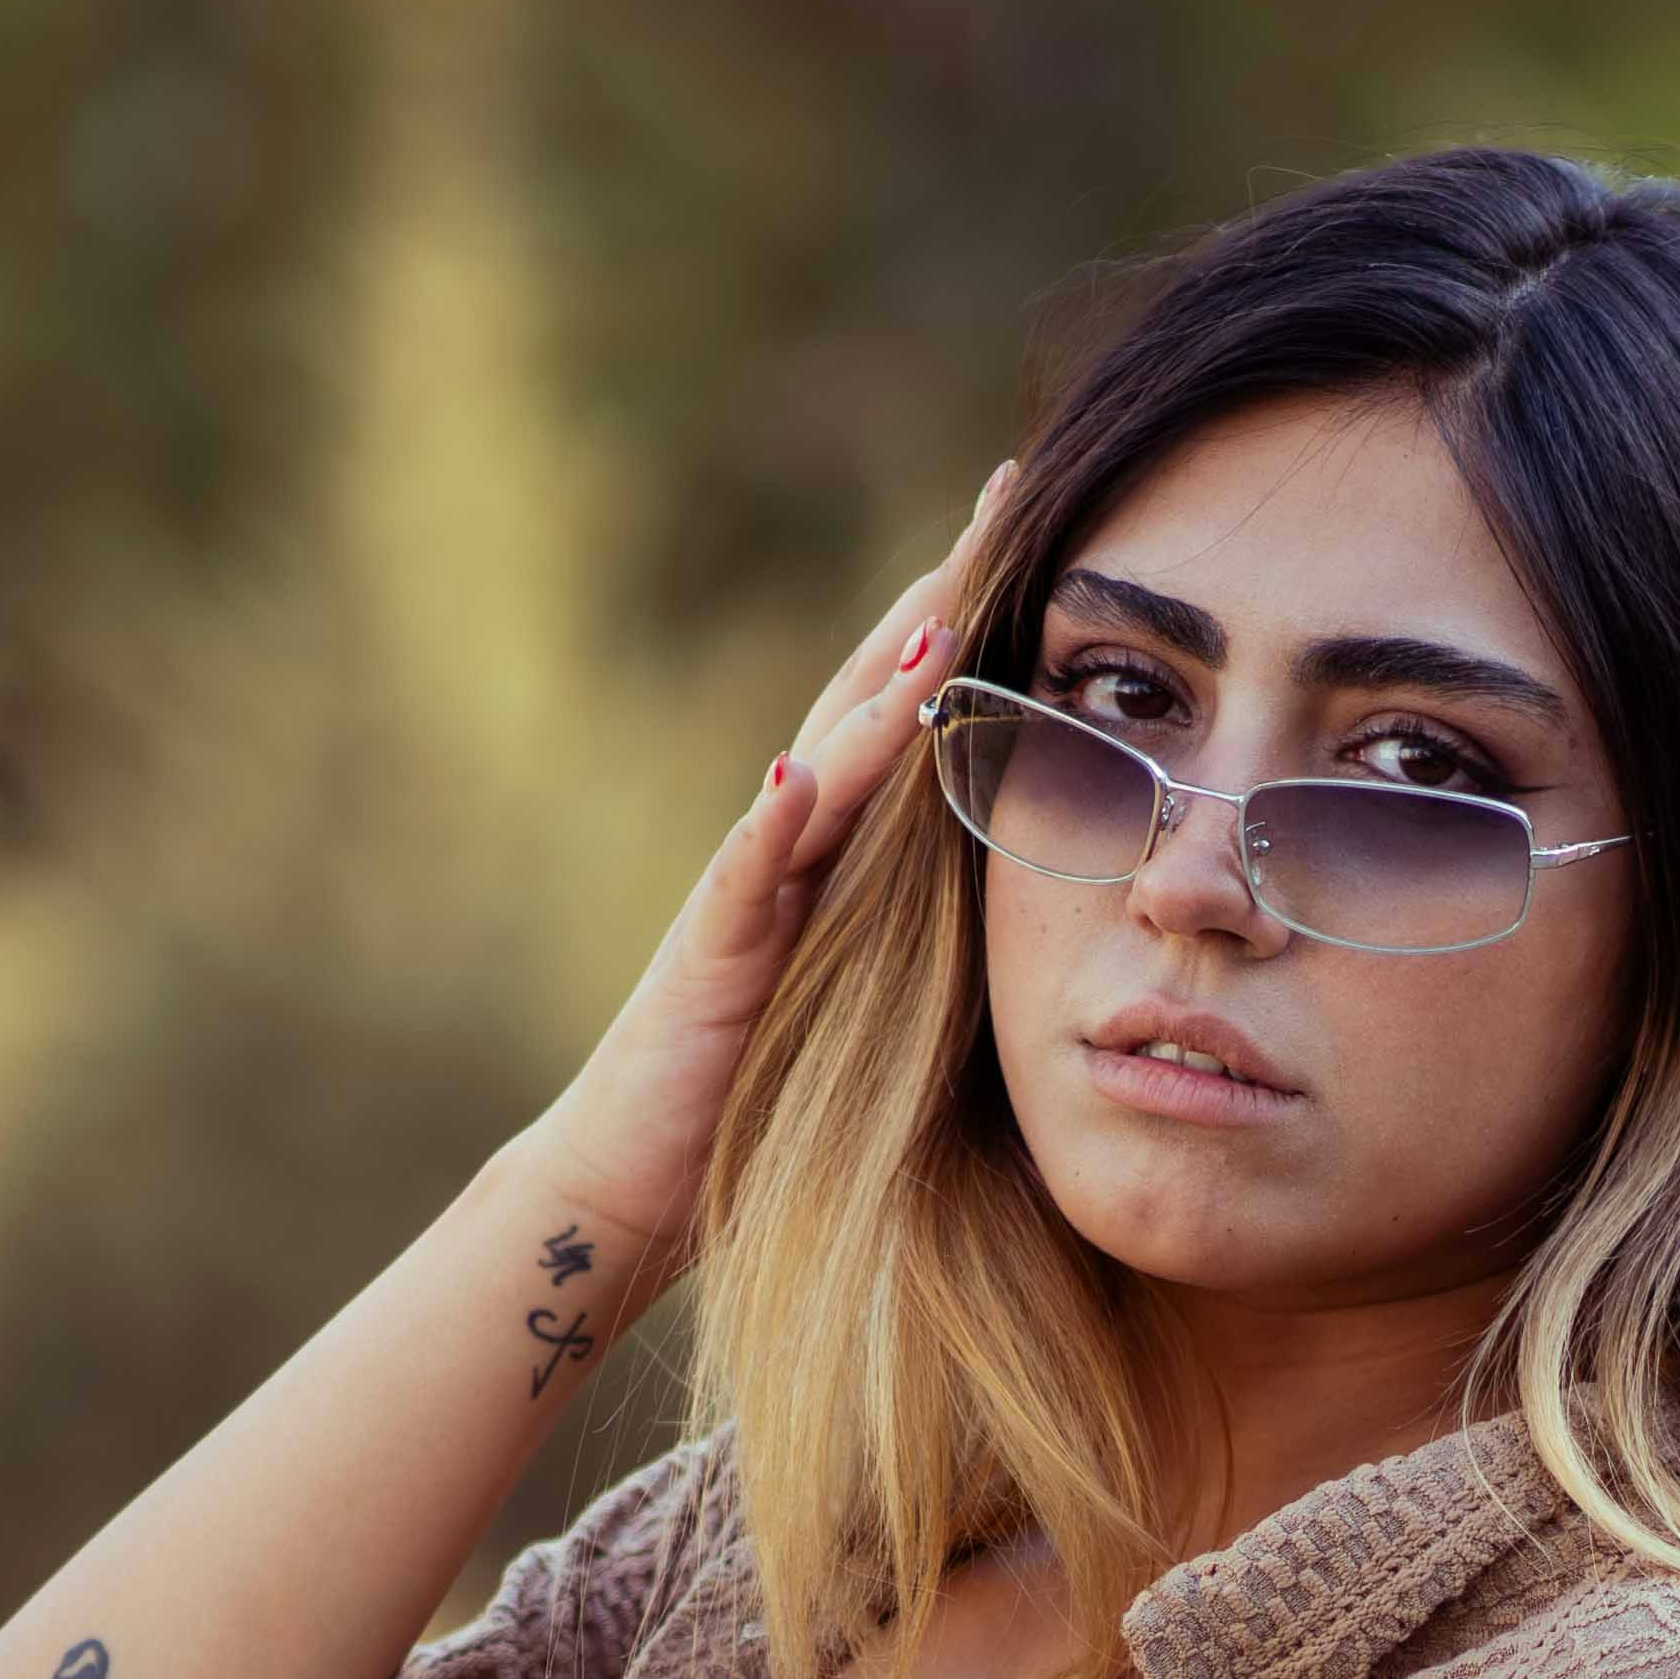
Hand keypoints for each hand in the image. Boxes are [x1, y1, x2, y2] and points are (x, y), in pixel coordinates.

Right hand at [515, 464, 1021, 1284]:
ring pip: (820, 772)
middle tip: (1001, 500)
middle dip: (938, 599)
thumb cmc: (763, 1099)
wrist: (633, 1179)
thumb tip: (1038, 888)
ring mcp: (746, 894)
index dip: (976, 621)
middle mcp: (792, 847)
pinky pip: (743, 885)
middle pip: (870, 698)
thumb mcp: (881, 999)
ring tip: (940, 618)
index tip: (1046, 529)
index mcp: (843, 854)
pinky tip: (798, 777)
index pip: (917, 714)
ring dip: (875, 695)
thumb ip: (936, 927)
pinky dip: (770, 829)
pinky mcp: (709, 961)